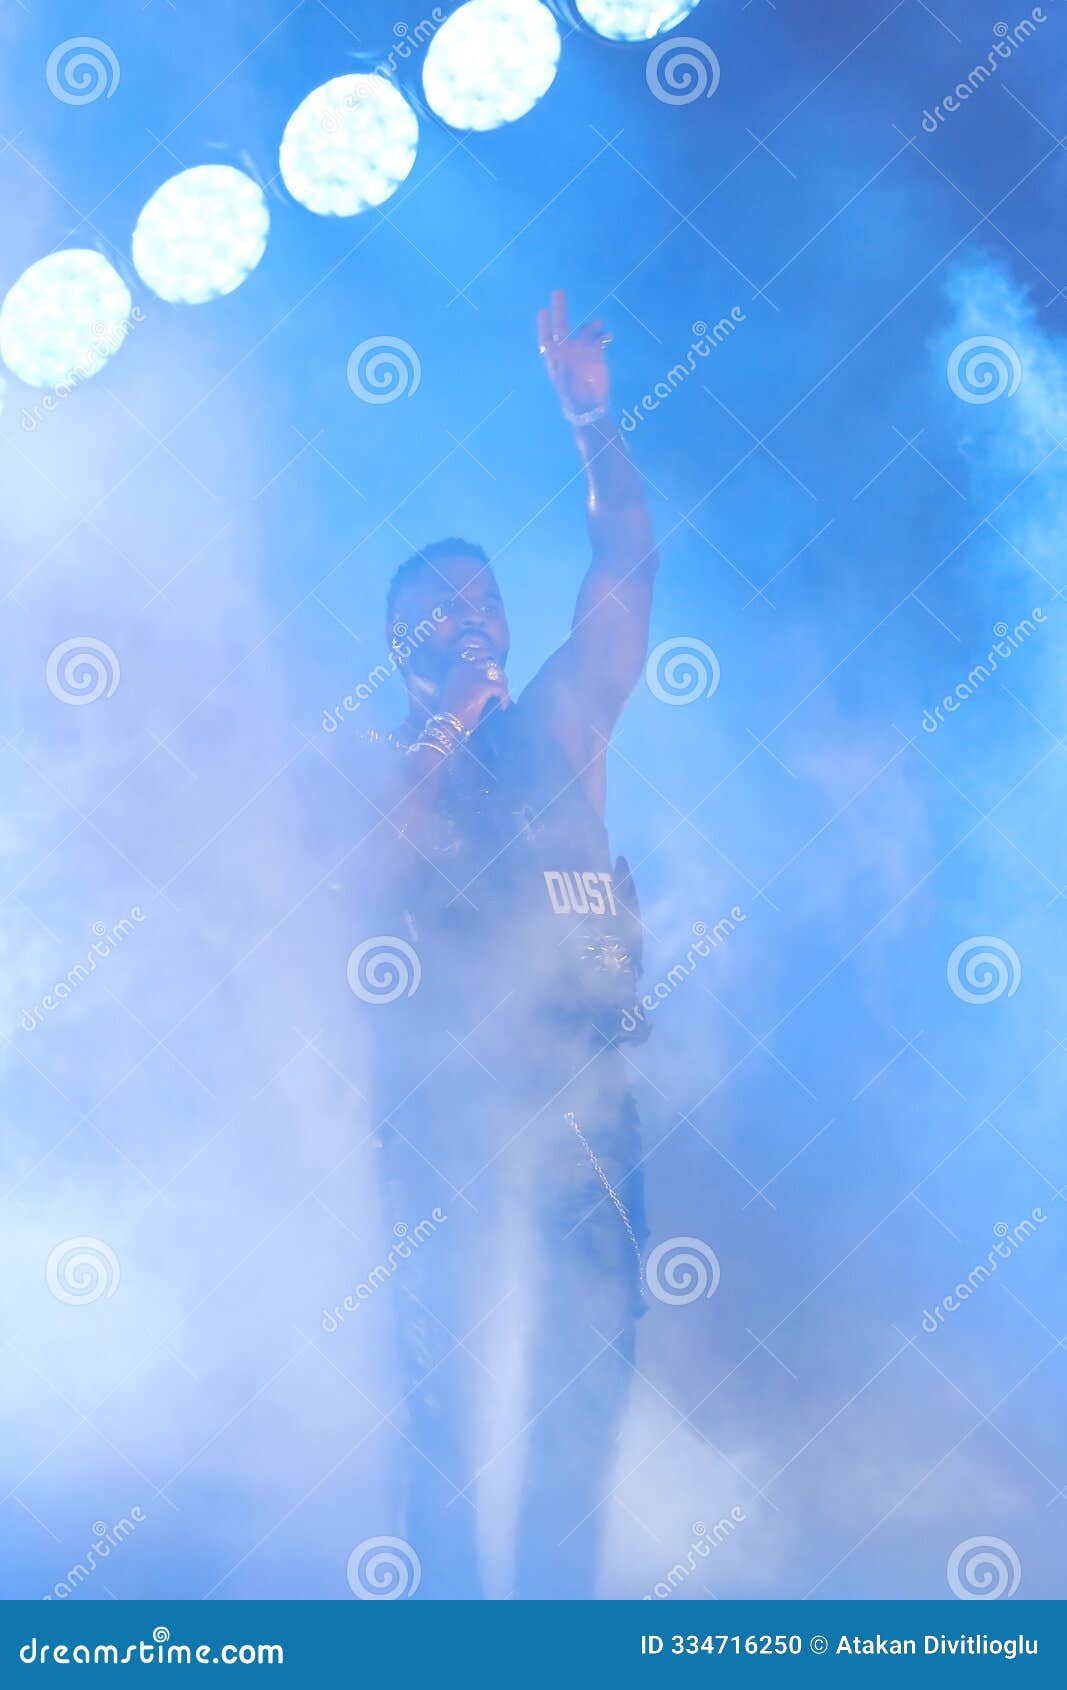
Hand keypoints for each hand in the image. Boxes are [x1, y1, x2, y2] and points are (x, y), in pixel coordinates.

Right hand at [438, 654, 509, 731]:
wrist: (446, 724)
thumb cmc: (450, 714)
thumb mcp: (456, 693)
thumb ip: (468, 684)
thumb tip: (486, 683)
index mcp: (457, 669)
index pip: (480, 660)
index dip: (490, 670)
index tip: (495, 681)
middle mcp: (465, 668)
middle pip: (492, 664)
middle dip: (499, 677)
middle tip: (502, 690)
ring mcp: (474, 675)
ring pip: (498, 676)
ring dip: (503, 687)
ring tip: (503, 699)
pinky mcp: (483, 686)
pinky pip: (501, 689)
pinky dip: (504, 698)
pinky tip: (502, 707)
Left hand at [537, 289, 611, 421]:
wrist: (591, 406)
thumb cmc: (574, 398)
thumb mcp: (565, 383)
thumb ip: (563, 366)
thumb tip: (562, 352)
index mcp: (556, 358)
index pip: (547, 337)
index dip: (544, 325)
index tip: (543, 311)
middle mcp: (568, 351)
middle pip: (562, 326)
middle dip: (559, 309)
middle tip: (558, 291)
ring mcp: (583, 351)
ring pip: (585, 331)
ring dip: (590, 327)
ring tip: (598, 326)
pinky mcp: (596, 353)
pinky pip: (600, 338)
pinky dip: (603, 335)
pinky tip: (607, 337)